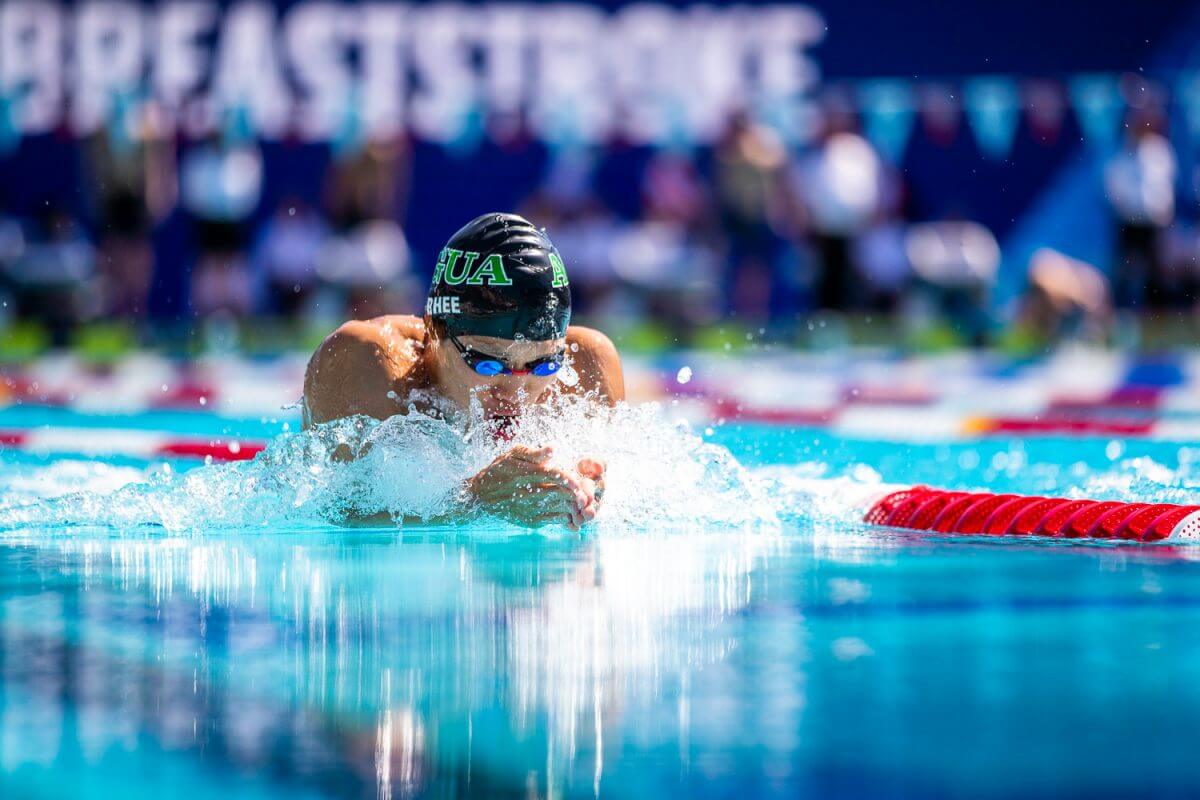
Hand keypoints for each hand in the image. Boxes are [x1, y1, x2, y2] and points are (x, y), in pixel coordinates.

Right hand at [466, 446, 598, 529]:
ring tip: (582, 502)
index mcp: (525, 473)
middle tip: (586, 492)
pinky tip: (572, 512)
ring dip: (573, 505)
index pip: (551, 475)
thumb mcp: (512, 455)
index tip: (578, 481)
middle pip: (558, 492)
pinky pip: (552, 520)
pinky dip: (565, 517)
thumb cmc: (499, 470)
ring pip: (558, 507)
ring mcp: (528, 508)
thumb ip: (534, 453)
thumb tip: (552, 449)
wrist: (481, 496)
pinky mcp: (529, 520)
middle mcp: (527, 492)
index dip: (567, 478)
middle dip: (575, 493)